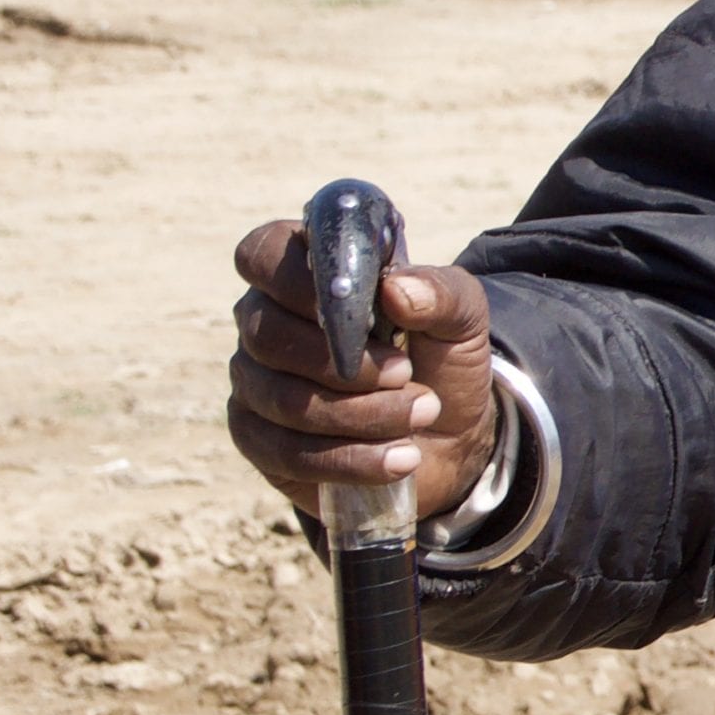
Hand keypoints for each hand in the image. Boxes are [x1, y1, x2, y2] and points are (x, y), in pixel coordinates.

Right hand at [228, 219, 497, 525]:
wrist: (445, 435)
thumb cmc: (437, 358)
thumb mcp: (460, 318)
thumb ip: (440, 292)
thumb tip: (396, 289)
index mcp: (301, 274)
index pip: (261, 254)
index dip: (297, 281)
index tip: (357, 310)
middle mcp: (263, 323)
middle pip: (268, 337)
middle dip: (347, 364)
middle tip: (406, 373)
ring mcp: (254, 383)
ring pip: (283, 400)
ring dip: (362, 414)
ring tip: (421, 414)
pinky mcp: (259, 441)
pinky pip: (287, 453)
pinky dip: (350, 459)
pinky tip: (398, 459)